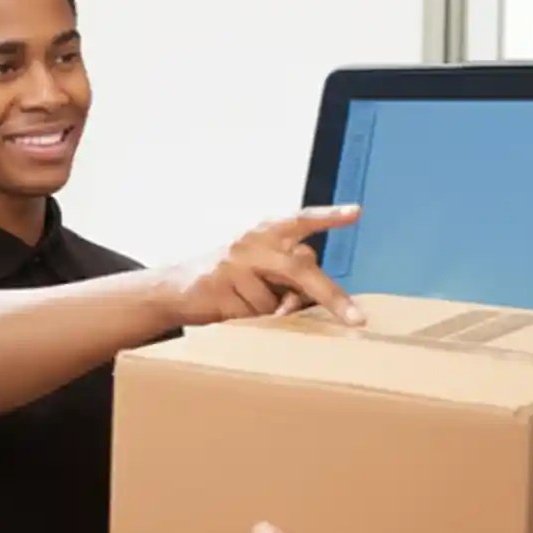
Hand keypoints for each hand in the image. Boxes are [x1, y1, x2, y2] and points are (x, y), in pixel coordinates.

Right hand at [162, 206, 364, 327]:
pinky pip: (253, 316)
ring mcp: (235, 264)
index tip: (356, 212)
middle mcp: (254, 242)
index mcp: (267, 231)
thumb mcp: (262, 266)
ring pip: (276, 303)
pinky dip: (250, 320)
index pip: (301, 219)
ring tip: (246, 301)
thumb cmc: (230, 276)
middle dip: (332, 297)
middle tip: (357, 319)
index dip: (328, 216)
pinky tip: (232, 308)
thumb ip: (289, 278)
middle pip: (301, 270)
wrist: (176, 286)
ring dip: (271, 313)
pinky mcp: (219, 286)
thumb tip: (305, 302)